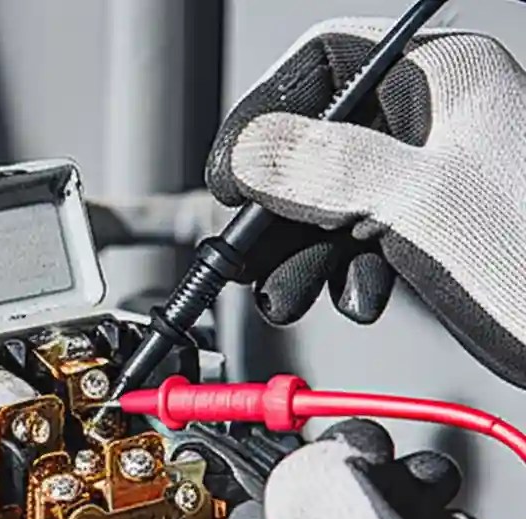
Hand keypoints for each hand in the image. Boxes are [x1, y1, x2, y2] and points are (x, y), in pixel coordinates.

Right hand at [206, 19, 525, 386]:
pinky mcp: (436, 217)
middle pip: (319, 137)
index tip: (234, 172)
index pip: (324, 63)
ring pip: (335, 192)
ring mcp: (437, 168)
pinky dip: (341, 265)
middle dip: (278, 202)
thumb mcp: (423, 205)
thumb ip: (329, 167)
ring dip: (302, 246)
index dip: (266, 115)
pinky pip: (362, 228)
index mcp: (445, 79)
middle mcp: (437, 115)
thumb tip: (251, 150)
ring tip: (289, 291)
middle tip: (250, 247)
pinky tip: (348, 294)